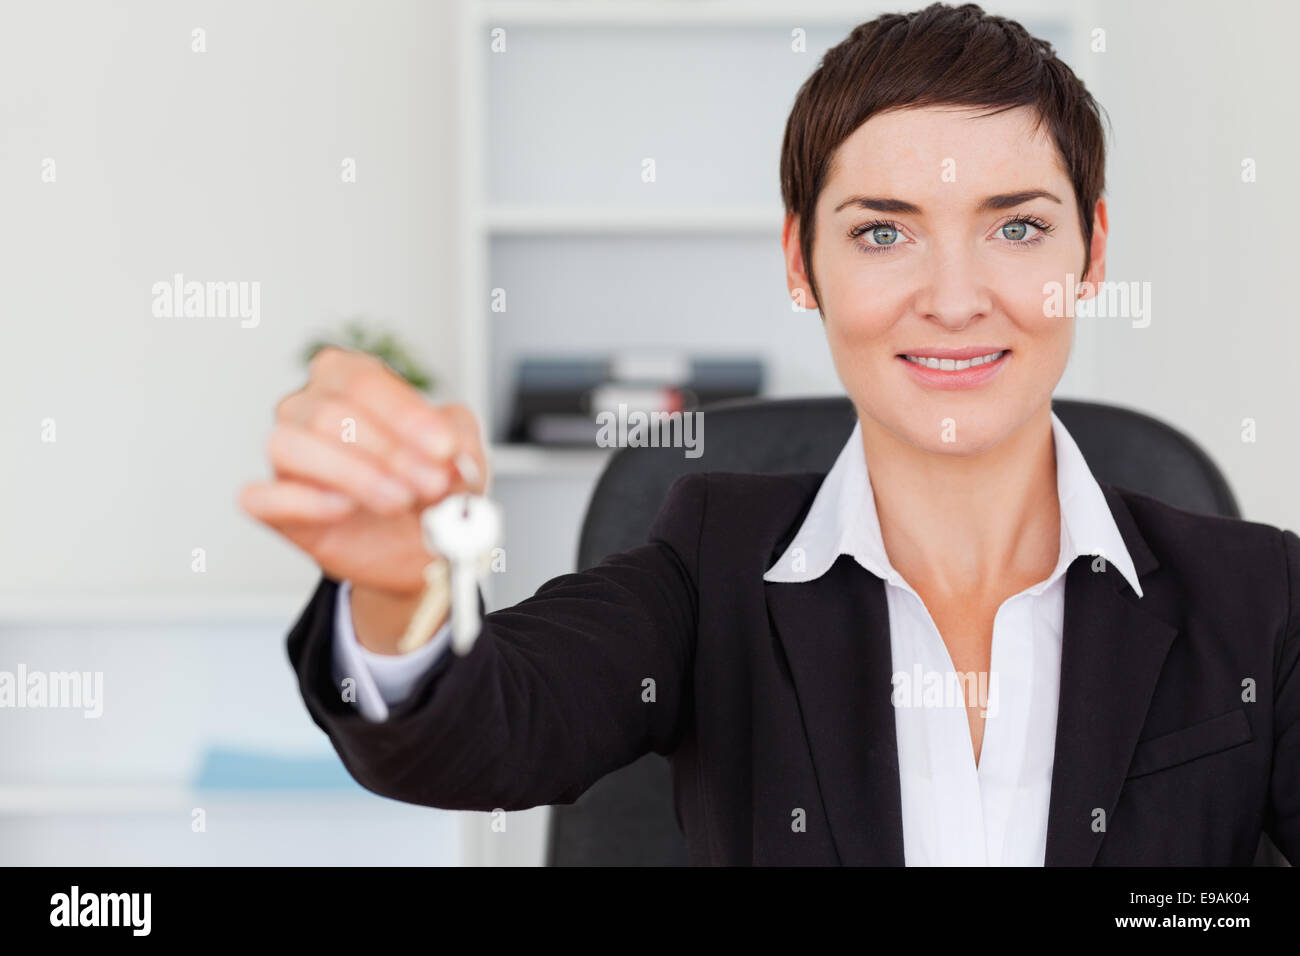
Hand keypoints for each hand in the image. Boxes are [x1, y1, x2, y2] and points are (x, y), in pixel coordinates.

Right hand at [239, 347, 487, 648]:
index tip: (443, 449)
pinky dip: (305, 502)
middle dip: (390, 453)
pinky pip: (260, 497)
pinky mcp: (272, 505)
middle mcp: (308, 406)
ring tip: (399, 501)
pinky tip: (346, 510)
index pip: (363, 380)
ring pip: (291, 446)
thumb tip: (448, 453)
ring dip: (354, 476)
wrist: (419, 545)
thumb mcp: (461, 453)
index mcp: (350, 377)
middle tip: (431, 484)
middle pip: (331, 414)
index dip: (406, 416)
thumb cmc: (431, 486)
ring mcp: (286, 454)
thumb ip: (458, 439)